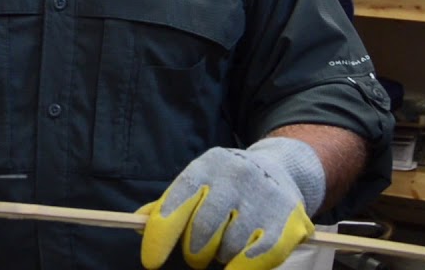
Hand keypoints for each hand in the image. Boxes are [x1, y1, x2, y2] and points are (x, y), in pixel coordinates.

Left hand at [139, 138, 324, 269]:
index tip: (151, 261)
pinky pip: (253, 260)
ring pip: (227, 248)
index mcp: (208, 165)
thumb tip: (138, 222)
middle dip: (194, 251)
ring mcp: (263, 198)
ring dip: (221, 256)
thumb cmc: (227, 184)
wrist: (281, 169)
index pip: (178, 202)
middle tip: (197, 254)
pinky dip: (240, 268)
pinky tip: (238, 262)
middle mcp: (236, 177)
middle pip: (202, 231)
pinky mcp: (286, 223)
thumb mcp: (199, 182)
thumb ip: (170, 204)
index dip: (161, 235)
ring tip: (227, 243)